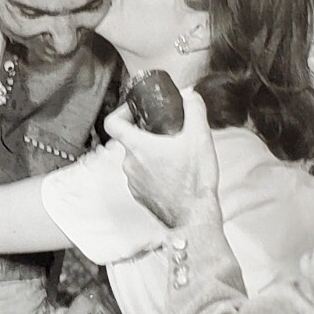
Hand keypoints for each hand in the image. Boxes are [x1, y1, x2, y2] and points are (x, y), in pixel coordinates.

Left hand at [103, 88, 220, 228]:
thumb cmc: (195, 181)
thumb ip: (194, 110)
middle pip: (129, 140)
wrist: (195, 218)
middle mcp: (129, 164)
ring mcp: (133, 183)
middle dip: (147, 134)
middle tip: (168, 132)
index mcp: (137, 147)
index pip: (113, 122)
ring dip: (151, 154)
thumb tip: (189, 95)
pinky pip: (142, 177)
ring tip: (175, 154)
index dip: (122, 112)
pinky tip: (174, 174)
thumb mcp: (200, 137)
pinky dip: (154, 172)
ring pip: (137, 160)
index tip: (137, 111)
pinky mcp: (140, 197)